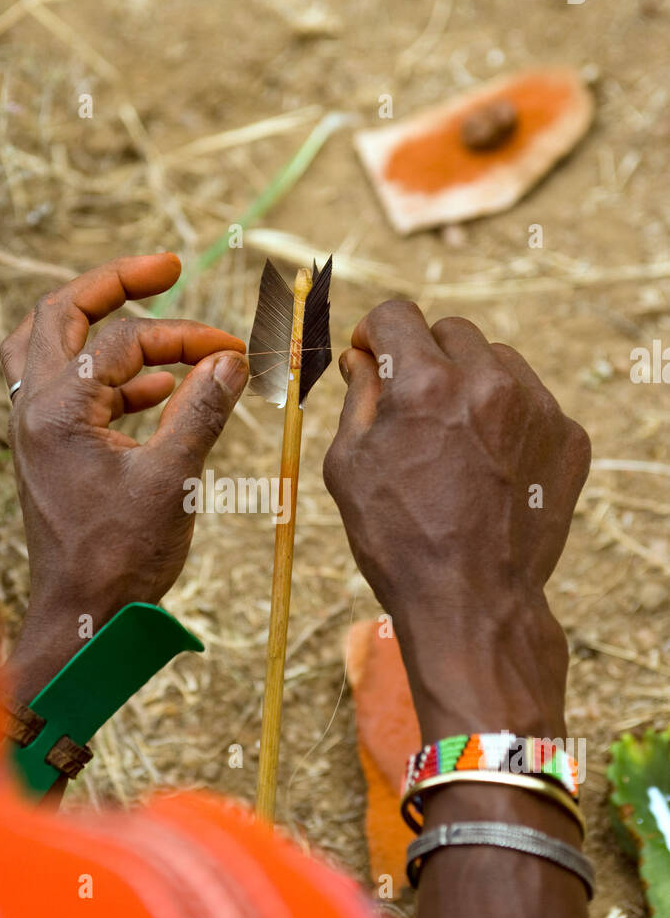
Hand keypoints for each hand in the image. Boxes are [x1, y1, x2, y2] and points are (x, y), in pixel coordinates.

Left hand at [0, 254, 247, 697]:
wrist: (81, 619)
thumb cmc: (120, 558)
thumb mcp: (173, 478)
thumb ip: (202, 409)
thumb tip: (231, 359)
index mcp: (57, 409)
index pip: (122, 340)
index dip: (184, 336)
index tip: (232, 350)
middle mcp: (35, 409)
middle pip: (62, 314)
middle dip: (115, 285)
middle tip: (167, 269)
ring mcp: (37, 428)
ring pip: (55, 347)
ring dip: (110, 330)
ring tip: (170, 332)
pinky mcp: (49, 450)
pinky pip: (75, 389)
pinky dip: (116, 378)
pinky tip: (163, 390)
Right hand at [323, 300, 590, 742]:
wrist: (472, 603)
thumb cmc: (399, 540)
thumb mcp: (350, 467)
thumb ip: (358, 399)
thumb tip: (363, 359)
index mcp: (423, 383)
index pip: (396, 314)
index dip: (374, 333)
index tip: (371, 358)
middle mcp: (485, 382)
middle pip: (450, 331)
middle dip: (424, 356)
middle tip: (412, 405)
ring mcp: (536, 407)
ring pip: (497, 360)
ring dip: (471, 382)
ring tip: (454, 439)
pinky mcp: (568, 436)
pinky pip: (532, 401)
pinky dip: (508, 418)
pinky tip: (489, 464)